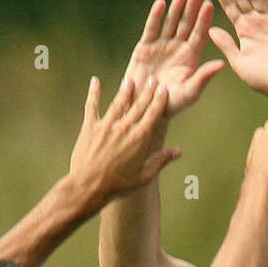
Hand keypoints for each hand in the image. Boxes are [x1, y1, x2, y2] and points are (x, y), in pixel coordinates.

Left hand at [68, 75, 177, 204]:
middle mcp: (124, 128)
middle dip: (146, 91)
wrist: (89, 187)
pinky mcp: (89, 127)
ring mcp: (106, 126)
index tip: (163, 89)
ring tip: (130, 80)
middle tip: (152, 79)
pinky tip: (95, 81)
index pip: (153, 114)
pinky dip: (93, 93)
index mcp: (139, 139)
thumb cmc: (119, 186)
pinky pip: (92, 106)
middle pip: (138, 105)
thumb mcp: (144, 176)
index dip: (159, 100)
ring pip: (118, 103)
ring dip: (125, 90)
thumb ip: (161, 161)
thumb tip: (178, 152)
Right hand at [123, 0, 224, 118]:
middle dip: (192, 7)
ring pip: (171, 22)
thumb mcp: (189, 93)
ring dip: (177, 6)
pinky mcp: (145, 47)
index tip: (210, 5)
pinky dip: (156, 16)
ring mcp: (162, 46)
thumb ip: (203, 77)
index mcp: (191, 58)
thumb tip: (222, 64)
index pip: (199, 35)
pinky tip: (161, 2)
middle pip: (187, 24)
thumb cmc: (170, 105)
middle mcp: (178, 49)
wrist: (144, 108)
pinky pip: (151, 28)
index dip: (204, 20)